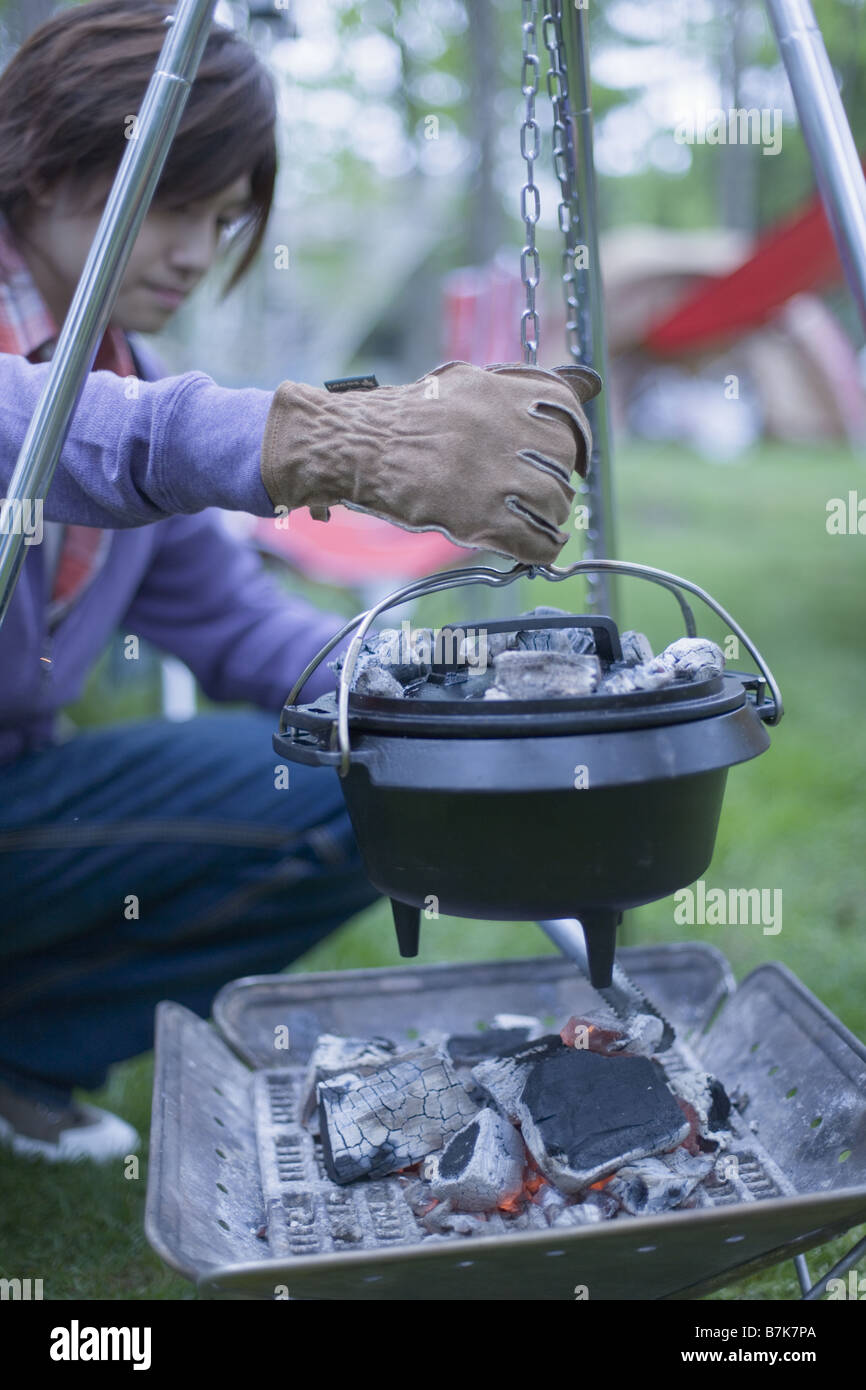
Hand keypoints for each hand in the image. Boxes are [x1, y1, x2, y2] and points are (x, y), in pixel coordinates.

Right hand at [260, 358, 600, 564]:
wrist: (354, 444)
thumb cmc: (406, 416)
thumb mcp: (467, 383)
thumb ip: (527, 386)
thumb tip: (592, 381)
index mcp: (505, 392)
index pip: (569, 415)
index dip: (574, 444)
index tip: (569, 462)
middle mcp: (508, 429)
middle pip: (561, 465)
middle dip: (553, 483)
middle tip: (533, 495)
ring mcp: (496, 474)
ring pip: (555, 504)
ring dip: (546, 517)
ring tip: (525, 520)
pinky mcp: (481, 515)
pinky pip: (537, 541)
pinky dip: (539, 550)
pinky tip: (528, 548)